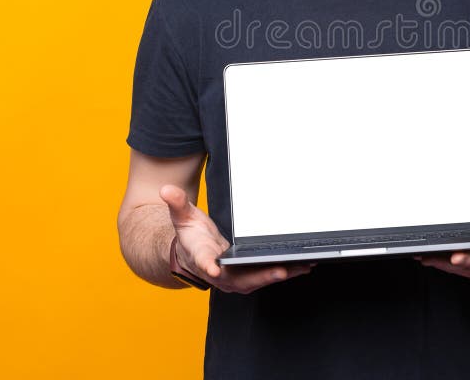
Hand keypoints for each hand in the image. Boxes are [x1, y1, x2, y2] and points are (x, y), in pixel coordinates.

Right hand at [159, 184, 313, 293]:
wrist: (193, 253)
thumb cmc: (191, 236)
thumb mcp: (182, 216)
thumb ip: (177, 203)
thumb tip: (166, 189)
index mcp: (200, 256)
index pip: (203, 262)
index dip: (209, 266)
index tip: (214, 269)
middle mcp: (218, 273)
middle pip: (239, 279)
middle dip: (260, 276)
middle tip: (280, 270)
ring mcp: (234, 278)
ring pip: (257, 280)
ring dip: (279, 274)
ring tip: (301, 266)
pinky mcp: (247, 276)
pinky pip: (266, 275)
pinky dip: (285, 271)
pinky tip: (303, 265)